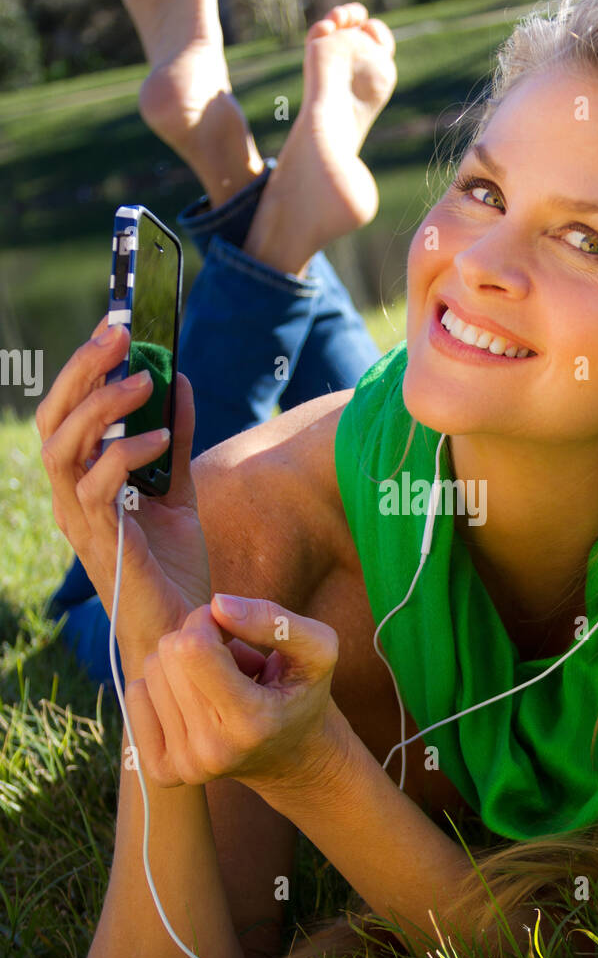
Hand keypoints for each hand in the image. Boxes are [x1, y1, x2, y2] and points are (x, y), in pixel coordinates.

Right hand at [37, 314, 211, 660]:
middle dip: (83, 371)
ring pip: (65, 447)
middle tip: (119, 336)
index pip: (67, 412)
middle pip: (54, 419)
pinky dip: (127, 454)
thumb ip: (178, 437)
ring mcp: (79, 518)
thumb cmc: (172, 566)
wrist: (183, 628)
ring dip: (103, 407)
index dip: (84, 368)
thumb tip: (178, 378)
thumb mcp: (180, 488)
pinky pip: (98, 485)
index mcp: (82, 480)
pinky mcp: (101, 540)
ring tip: (144, 382)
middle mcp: (70, 496)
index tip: (114, 329)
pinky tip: (161, 439)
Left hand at [125, 595, 345, 795]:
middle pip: (169, 655)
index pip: (193, 648)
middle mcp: (213, 750)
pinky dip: (163, 685)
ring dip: (183, 663)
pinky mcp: (163, 770)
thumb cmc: (303, 693)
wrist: (295, 757)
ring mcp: (185, 765)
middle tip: (231, 656)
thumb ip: (275, 620)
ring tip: (219, 680)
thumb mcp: (317, 649)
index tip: (232, 627)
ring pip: (150, 671)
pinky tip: (196, 698)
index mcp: (252, 721)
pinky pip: (135, 696)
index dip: (208, 620)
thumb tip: (217, 603)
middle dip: (198, 638)